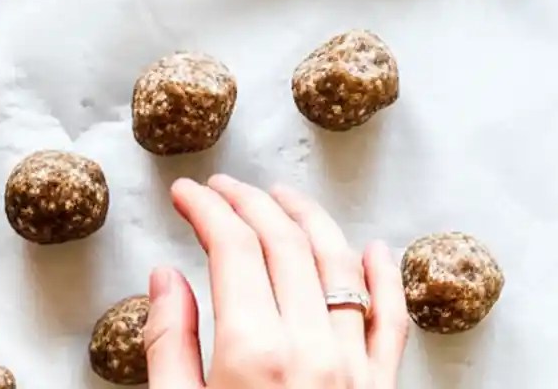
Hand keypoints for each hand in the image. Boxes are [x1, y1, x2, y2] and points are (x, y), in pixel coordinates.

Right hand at [146, 176, 408, 387]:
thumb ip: (168, 346)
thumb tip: (166, 279)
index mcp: (252, 352)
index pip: (231, 248)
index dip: (206, 209)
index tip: (188, 194)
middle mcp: (310, 350)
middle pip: (284, 244)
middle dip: (249, 203)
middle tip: (223, 188)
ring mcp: (355, 368)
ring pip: (339, 266)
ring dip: (310, 221)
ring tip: (283, 198)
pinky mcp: (383, 388)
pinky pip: (391, 319)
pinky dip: (384, 277)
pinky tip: (370, 251)